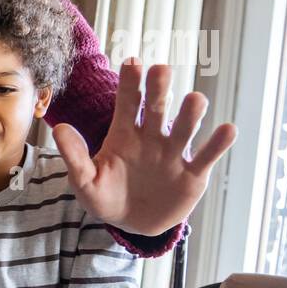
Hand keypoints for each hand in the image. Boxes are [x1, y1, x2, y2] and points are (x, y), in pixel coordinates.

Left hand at [53, 60, 237, 236]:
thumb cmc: (105, 197)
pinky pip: (207, 156)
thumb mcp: (85, 181)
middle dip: (159, 89)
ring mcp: (174, 153)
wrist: (131, 225)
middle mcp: (151, 137)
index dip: (129, 83)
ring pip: (185, 127)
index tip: (132, 62)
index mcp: (124, 134)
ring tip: (195, 100)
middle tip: (161, 69)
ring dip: (191, 113)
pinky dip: (218, 143)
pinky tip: (228, 129)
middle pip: (157, 108)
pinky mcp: (193, 174)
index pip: (126, 103)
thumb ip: (74, 156)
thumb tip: (58, 129)